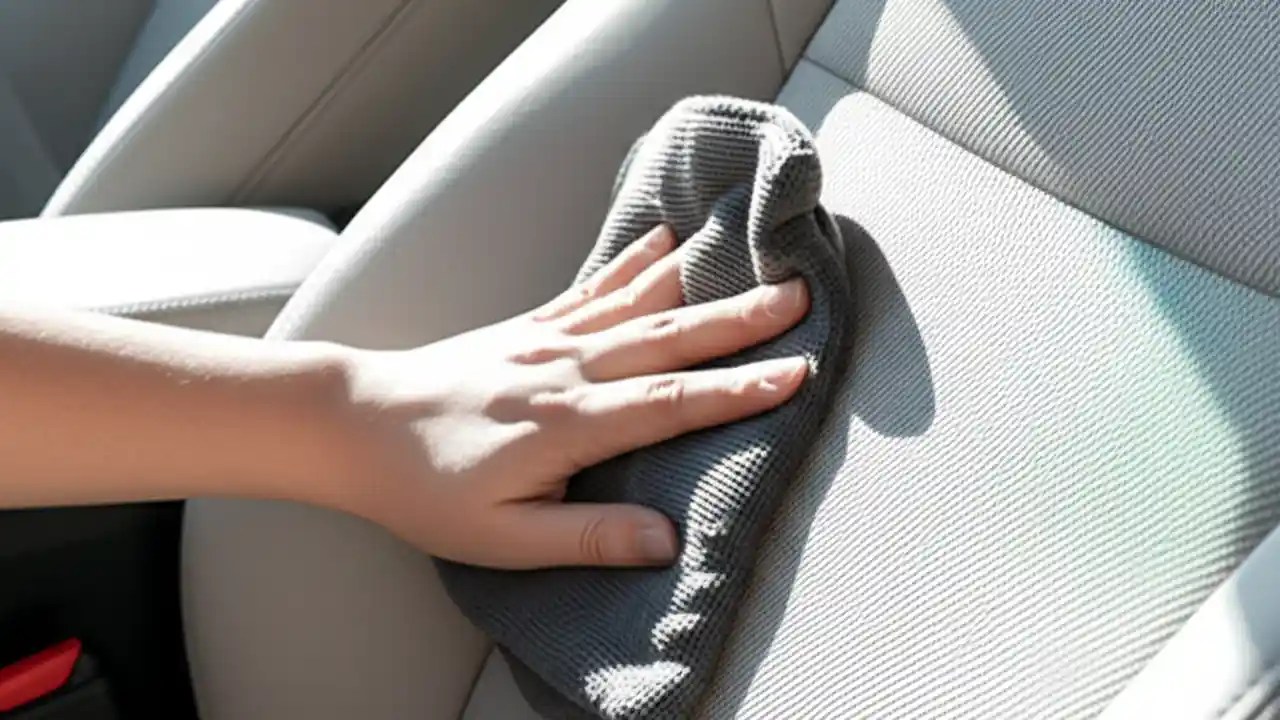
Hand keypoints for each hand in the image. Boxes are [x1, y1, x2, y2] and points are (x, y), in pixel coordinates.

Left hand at [335, 225, 809, 569]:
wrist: (353, 423)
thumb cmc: (424, 488)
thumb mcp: (501, 538)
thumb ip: (587, 539)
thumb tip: (667, 540)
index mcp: (569, 423)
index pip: (672, 402)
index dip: (739, 390)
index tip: (798, 373)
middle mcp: (567, 367)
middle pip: (670, 338)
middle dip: (741, 318)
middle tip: (801, 295)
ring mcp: (549, 338)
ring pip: (641, 302)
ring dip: (704, 281)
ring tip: (756, 253)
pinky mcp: (531, 325)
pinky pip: (596, 285)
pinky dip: (637, 260)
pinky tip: (666, 236)